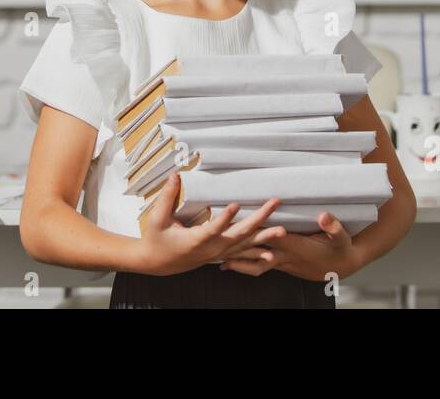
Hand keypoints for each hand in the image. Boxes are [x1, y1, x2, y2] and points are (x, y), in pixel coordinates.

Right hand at [134, 172, 286, 275]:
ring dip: (264, 237)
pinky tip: (271, 253)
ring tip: (282, 231)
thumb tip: (175, 176)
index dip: (224, 218)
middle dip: (259, 219)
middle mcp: (210, 249)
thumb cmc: (157, 240)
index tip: (235, 205)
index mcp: (195, 240)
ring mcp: (217, 253)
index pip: (212, 229)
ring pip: (244, 245)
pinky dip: (256, 252)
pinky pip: (241, 254)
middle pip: (238, 235)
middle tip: (274, 204)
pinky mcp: (219, 254)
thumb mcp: (157, 218)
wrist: (156, 263)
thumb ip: (168, 197)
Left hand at [219, 210, 360, 282]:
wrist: (343, 267)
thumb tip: (324, 217)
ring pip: (256, 264)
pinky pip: (260, 265)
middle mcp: (286, 256)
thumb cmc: (341, 250)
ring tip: (219, 260)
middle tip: (220, 244)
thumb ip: (333, 227)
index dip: (259, 229)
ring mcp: (282, 262)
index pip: (274, 237)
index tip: (243, 220)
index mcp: (297, 246)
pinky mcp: (281, 264)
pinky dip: (246, 263)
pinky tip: (232, 261)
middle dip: (239, 249)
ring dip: (238, 262)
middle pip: (258, 253)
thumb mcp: (342, 237)